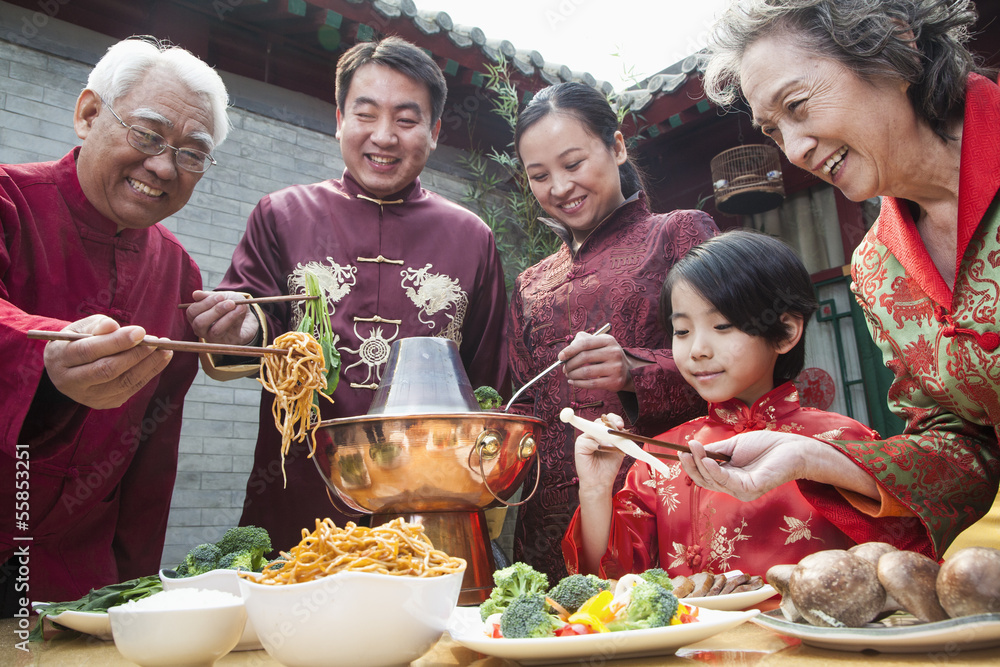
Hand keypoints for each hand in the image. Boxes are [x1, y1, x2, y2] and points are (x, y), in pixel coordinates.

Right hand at [43, 315, 172, 408]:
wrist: (67, 366)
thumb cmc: (78, 340)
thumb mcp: (80, 328)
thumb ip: (96, 325)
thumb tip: (113, 325)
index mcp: (60, 358)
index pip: (89, 350)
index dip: (117, 341)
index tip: (141, 332)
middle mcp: (70, 381)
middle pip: (107, 370)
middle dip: (136, 355)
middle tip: (158, 342)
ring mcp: (87, 396)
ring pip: (122, 383)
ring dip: (148, 366)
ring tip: (166, 350)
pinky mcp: (104, 403)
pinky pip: (130, 389)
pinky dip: (148, 374)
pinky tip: (161, 360)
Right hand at [184, 290, 258, 344]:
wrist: (247, 319)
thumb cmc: (231, 307)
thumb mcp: (222, 297)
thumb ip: (209, 296)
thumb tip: (195, 294)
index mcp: (196, 317)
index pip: (192, 312)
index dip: (205, 303)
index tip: (220, 296)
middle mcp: (201, 330)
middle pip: (199, 323)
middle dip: (215, 310)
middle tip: (229, 302)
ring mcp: (212, 338)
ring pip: (214, 330)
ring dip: (225, 316)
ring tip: (234, 305)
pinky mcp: (225, 343)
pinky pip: (227, 334)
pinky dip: (233, 319)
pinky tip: (239, 310)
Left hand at [560, 330, 633, 391]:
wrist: (627, 371)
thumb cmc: (607, 356)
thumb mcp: (600, 343)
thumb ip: (583, 341)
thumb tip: (566, 350)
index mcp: (608, 340)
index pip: (585, 343)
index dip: (569, 350)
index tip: (560, 357)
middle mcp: (614, 352)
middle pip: (584, 357)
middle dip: (570, 364)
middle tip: (564, 368)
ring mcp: (615, 368)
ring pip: (586, 372)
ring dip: (573, 374)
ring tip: (568, 375)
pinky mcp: (614, 382)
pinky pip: (591, 384)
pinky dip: (578, 384)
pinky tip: (573, 382)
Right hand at [574, 413, 626, 498]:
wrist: (600, 482)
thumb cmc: (609, 466)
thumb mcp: (618, 449)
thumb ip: (618, 438)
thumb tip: (619, 428)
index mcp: (603, 433)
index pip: (608, 419)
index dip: (614, 419)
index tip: (621, 425)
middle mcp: (593, 433)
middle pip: (601, 421)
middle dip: (611, 424)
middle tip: (618, 429)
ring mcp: (586, 438)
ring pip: (596, 429)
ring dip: (605, 437)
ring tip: (611, 447)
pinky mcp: (580, 444)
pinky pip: (590, 440)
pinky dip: (598, 445)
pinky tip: (601, 450)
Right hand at [678, 431, 815, 500]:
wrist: (791, 447)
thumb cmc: (765, 446)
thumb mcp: (733, 445)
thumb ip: (715, 450)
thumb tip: (694, 449)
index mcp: (729, 476)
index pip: (704, 476)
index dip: (691, 465)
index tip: (681, 451)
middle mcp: (733, 487)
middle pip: (705, 481)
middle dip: (692, 467)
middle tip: (683, 451)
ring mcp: (742, 490)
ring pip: (713, 482)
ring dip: (700, 465)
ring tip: (693, 450)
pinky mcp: (751, 489)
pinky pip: (728, 482)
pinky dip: (714, 471)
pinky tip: (707, 460)